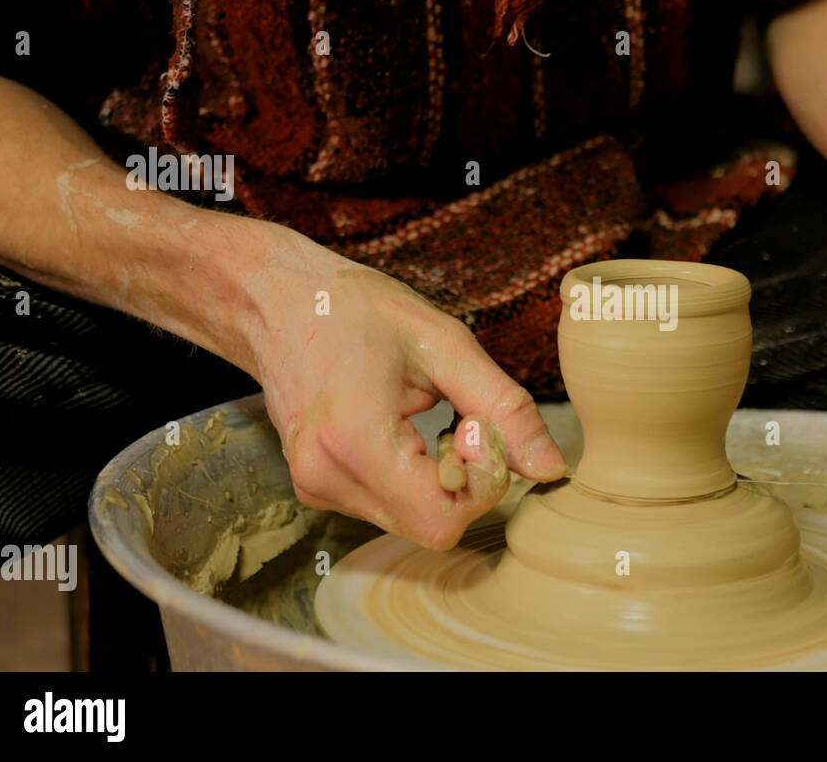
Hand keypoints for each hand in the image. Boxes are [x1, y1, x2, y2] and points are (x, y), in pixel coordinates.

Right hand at [238, 225, 567, 548]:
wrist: (275, 301)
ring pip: (413, 521)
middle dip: (467, 481)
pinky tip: (406, 431)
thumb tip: (551, 467)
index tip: (476, 422)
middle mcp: (326, 476)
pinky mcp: (316, 488)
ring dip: (442, 480)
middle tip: (459, 419)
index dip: (483, 480)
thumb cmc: (356, 310)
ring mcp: (316, 487)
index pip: (445, 515)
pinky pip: (390, 507)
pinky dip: (416, 478)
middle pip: (432, 525)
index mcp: (354, 439)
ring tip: (427, 419)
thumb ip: (505, 408)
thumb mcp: (444, 344)